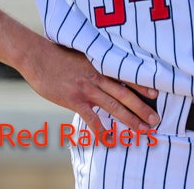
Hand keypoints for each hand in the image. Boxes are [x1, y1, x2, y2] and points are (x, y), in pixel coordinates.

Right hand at [18, 40, 159, 134]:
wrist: (37, 55)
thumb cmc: (59, 54)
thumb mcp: (83, 54)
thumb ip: (96, 63)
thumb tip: (107, 70)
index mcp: (101, 64)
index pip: (127, 75)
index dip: (142, 85)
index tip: (156, 94)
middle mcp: (98, 77)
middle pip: (125, 94)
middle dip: (142, 108)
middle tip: (156, 120)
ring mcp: (87, 89)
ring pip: (114, 106)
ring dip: (129, 119)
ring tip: (143, 129)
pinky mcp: (74, 99)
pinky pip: (91, 118)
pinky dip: (101, 129)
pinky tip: (109, 139)